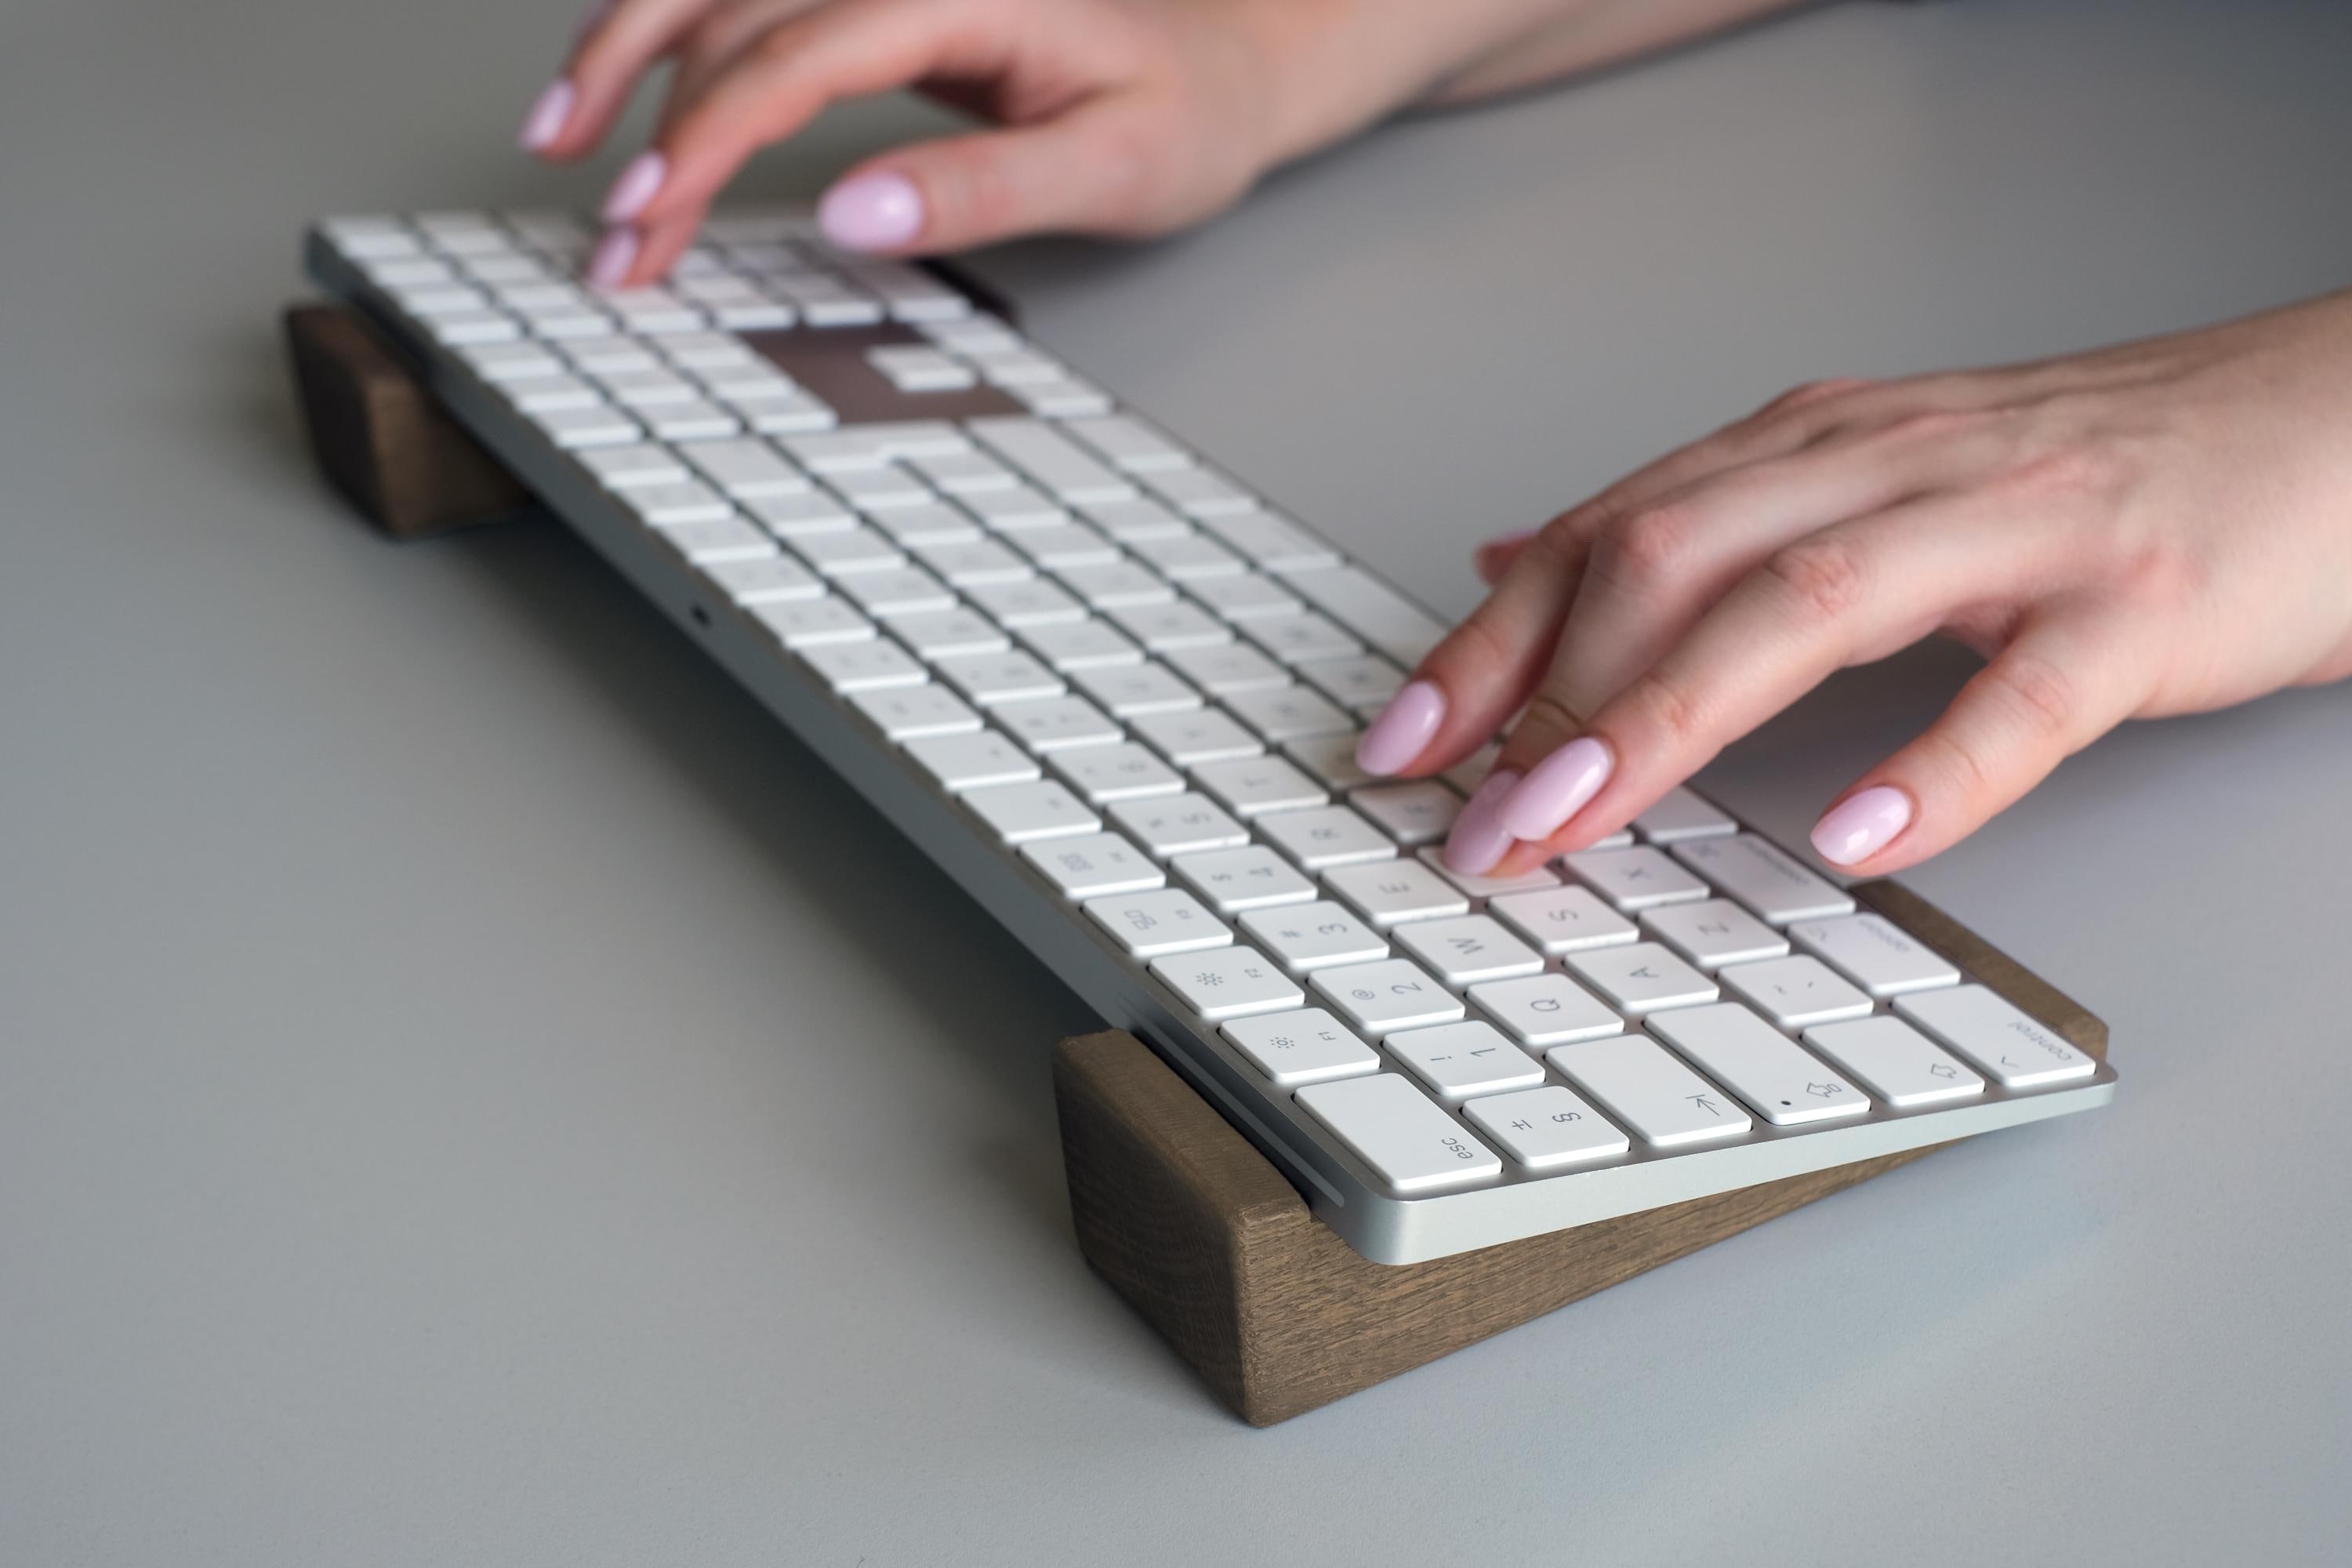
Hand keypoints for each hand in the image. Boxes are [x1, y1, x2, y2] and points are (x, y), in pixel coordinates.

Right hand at [516, 0, 1356, 285]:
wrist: (1240, 58)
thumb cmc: (1189, 110)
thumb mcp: (1115, 165)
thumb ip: (984, 185)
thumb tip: (857, 215)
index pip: (796, 54)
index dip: (705, 134)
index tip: (644, 214)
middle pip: (732, 14)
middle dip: (646, 123)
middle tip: (604, 241)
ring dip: (627, 58)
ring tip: (558, 145)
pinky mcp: (879, 5)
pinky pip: (749, 3)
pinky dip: (674, 41)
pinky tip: (629, 96)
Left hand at [1351, 291, 2351, 877]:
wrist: (2321, 425)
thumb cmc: (2080, 470)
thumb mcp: (1858, 473)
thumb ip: (1691, 520)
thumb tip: (1516, 555)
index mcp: (1814, 445)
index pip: (1609, 533)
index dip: (1487, 643)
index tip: (1395, 745)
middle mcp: (1889, 468)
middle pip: (1676, 556)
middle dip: (1546, 689)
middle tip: (1468, 816)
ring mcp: (2012, 529)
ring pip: (1810, 605)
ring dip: (1670, 718)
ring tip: (1576, 817)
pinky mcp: (2134, 604)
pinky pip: (2023, 693)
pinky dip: (1933, 768)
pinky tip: (1855, 841)